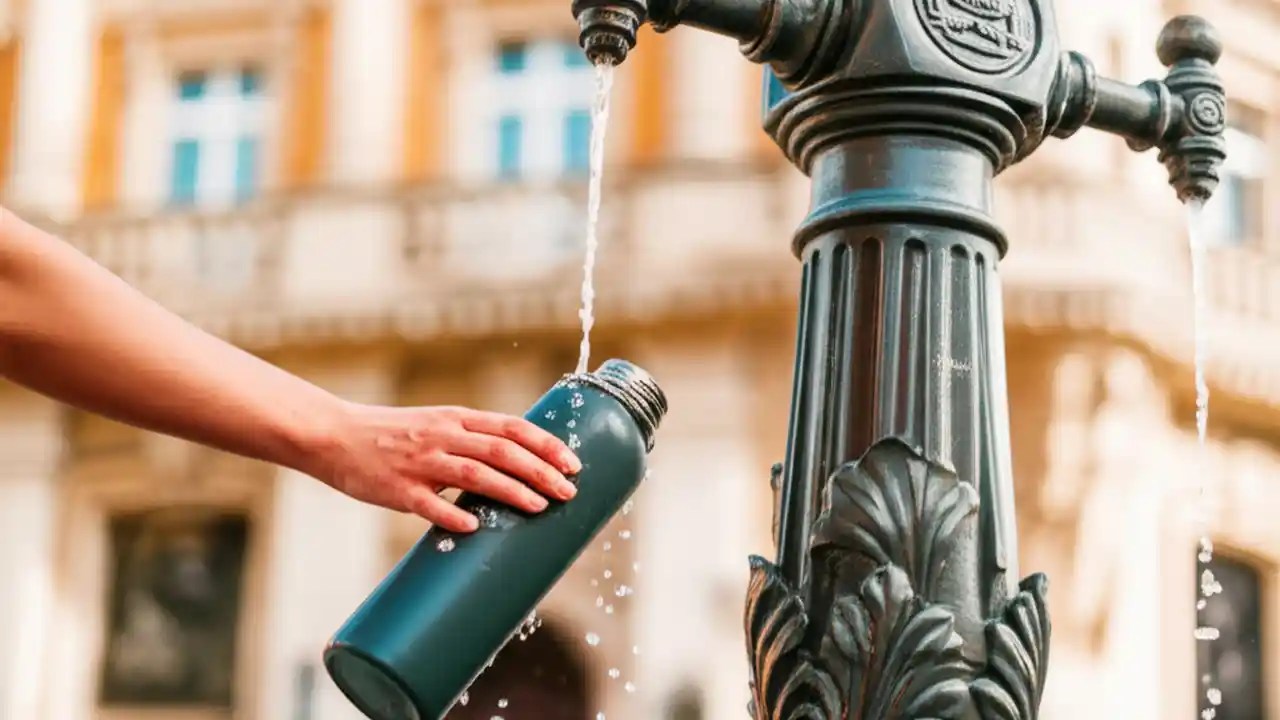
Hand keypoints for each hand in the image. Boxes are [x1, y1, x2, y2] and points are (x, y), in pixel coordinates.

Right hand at [304, 402, 581, 531]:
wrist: (336, 435)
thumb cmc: (392, 435)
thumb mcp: (437, 424)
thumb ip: (473, 439)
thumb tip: (519, 461)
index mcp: (456, 419)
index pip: (511, 427)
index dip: (546, 445)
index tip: (574, 463)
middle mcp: (442, 436)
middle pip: (501, 451)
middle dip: (540, 471)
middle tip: (568, 492)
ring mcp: (419, 462)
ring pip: (473, 474)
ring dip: (510, 490)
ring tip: (539, 507)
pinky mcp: (396, 488)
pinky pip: (428, 504)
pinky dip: (451, 516)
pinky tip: (474, 528)